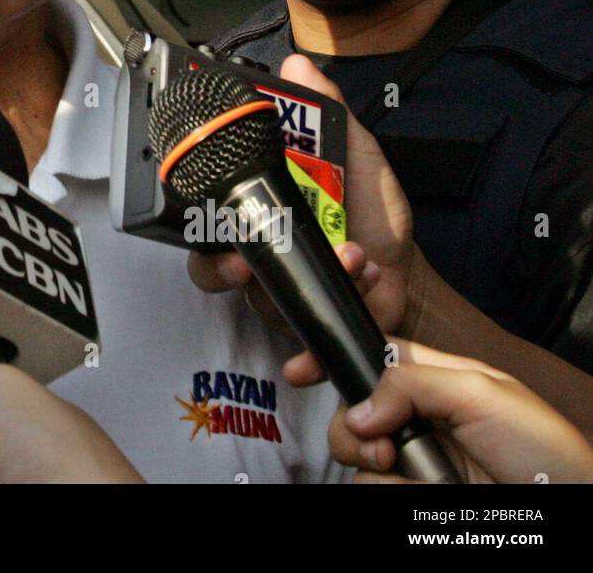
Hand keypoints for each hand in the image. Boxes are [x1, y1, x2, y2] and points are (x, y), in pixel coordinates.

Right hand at [187, 54, 417, 386]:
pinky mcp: (307, 326)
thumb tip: (297, 63)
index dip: (200, 217)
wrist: (408, 269)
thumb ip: (325, 111)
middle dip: (220, 266)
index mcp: (257, 208)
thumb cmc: (369, 211)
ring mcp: (278, 293)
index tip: (214, 213)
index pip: (208, 213)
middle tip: (242, 260)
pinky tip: (347, 300)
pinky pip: (297, 339)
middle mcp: (257, 253)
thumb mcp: (352, 153)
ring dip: (298, 285)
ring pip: (257, 301)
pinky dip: (316, 335)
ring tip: (349, 259)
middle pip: (209, 267)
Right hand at [329, 340, 592, 483]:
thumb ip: (411, 382)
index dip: (334, 359)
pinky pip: (372, 489)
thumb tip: (360, 409)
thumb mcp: (481, 391)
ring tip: (410, 473)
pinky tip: (423, 492)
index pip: (371, 357)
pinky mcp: (413, 493)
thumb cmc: (544, 450)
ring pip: (355, 455)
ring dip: (373, 464)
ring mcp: (415, 461)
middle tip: (378, 443)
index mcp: (436, 379)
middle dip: (352, 425)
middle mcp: (419, 419)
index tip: (299, 370)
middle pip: (351, 409)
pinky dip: (389, 491)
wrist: (566, 507)